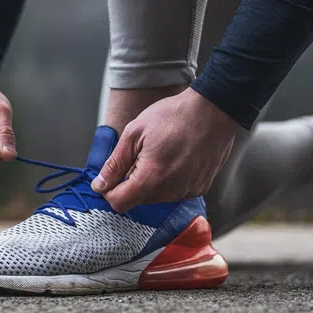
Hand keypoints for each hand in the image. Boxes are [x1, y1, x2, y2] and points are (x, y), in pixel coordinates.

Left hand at [91, 88, 238, 211]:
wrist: (213, 109)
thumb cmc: (174, 115)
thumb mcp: (135, 132)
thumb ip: (115, 163)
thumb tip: (99, 186)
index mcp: (152, 177)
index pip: (120, 203)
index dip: (110, 191)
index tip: (112, 175)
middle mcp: (172, 190)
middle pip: (138, 200)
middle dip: (132, 182)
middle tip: (140, 154)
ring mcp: (189, 191)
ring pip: (156, 197)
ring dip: (151, 181)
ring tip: (160, 153)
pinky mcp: (200, 188)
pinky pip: (175, 192)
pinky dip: (169, 180)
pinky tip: (175, 158)